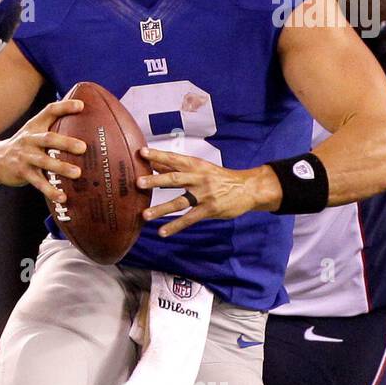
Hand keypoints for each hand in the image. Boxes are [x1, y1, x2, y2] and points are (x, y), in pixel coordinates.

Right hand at [0, 99, 84, 201]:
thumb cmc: (24, 144)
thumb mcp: (33, 130)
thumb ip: (53, 123)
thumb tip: (82, 113)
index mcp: (35, 126)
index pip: (50, 111)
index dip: (64, 107)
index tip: (81, 106)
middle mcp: (30, 139)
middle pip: (48, 138)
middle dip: (65, 142)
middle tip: (83, 147)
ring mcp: (25, 156)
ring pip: (44, 162)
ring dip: (60, 167)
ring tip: (77, 173)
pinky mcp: (22, 172)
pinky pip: (38, 182)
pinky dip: (50, 190)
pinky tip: (62, 197)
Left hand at [137, 147, 279, 237]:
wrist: (248, 188)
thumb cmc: (219, 177)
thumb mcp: (200, 167)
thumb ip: (177, 166)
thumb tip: (154, 162)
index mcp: (195, 165)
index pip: (174, 159)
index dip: (158, 155)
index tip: (142, 152)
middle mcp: (198, 178)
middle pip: (174, 179)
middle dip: (155, 180)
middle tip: (138, 183)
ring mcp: (204, 195)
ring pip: (179, 202)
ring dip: (161, 209)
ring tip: (145, 215)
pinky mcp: (209, 209)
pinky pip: (189, 219)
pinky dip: (175, 226)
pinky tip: (162, 232)